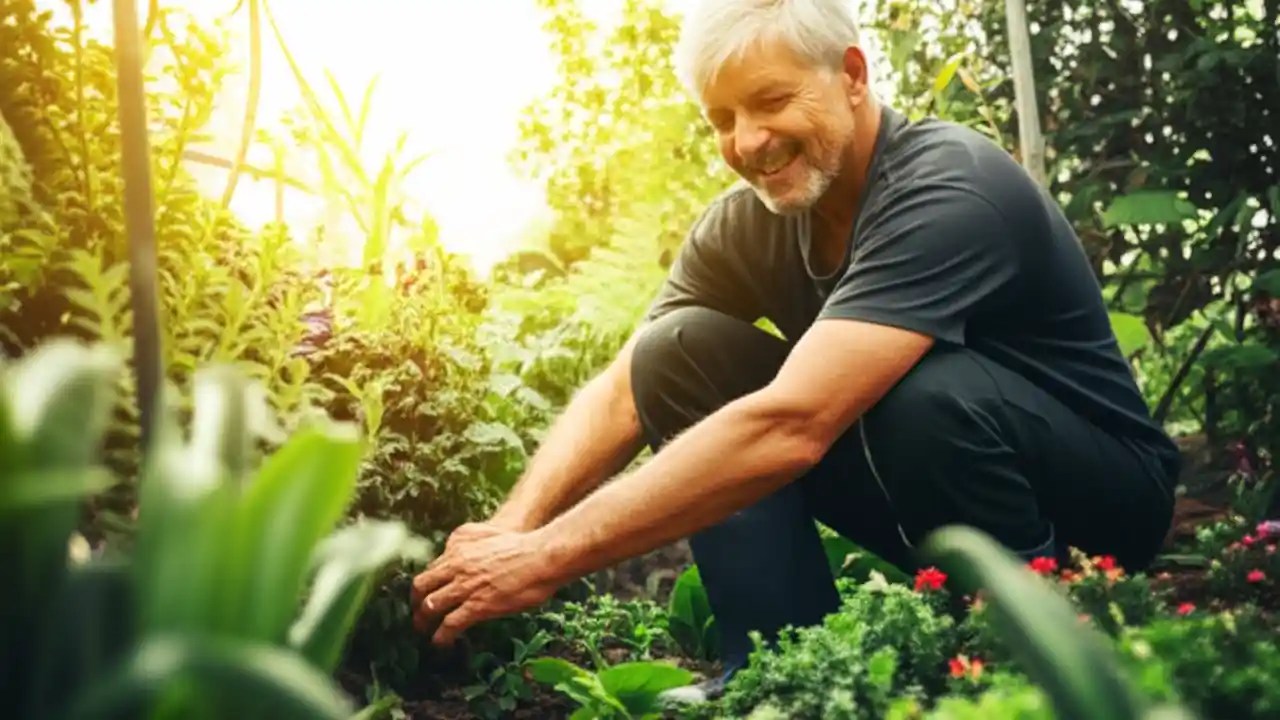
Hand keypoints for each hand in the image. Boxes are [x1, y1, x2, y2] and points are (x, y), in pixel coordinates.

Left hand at [410, 522, 560, 646]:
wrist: (540, 556)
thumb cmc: (522, 545)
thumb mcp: (489, 531)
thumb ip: (470, 538)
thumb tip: (457, 546)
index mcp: (459, 548)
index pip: (431, 568)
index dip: (426, 584)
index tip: (426, 594)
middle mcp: (456, 566)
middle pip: (421, 586)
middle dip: (416, 602)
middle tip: (418, 614)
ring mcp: (465, 587)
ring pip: (431, 606)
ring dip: (424, 622)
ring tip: (424, 632)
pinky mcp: (477, 606)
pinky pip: (450, 624)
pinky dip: (441, 636)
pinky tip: (441, 643)